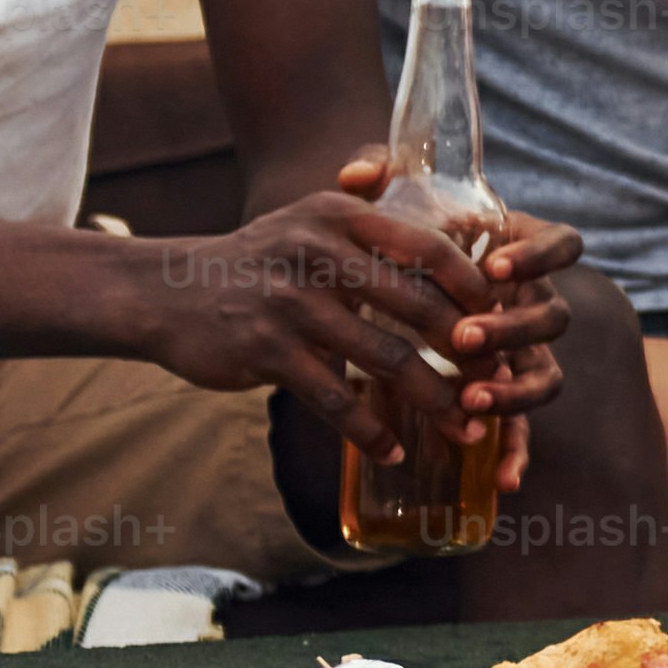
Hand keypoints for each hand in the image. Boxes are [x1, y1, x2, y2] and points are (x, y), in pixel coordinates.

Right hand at [144, 184, 504, 451]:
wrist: (165, 291)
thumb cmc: (258, 261)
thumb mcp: (312, 221)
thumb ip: (375, 224)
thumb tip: (455, 241)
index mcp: (342, 217)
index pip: (431, 249)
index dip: (476, 289)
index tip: (502, 321)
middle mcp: (319, 253)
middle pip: (419, 308)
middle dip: (468, 353)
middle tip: (496, 385)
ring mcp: (291, 303)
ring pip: (385, 359)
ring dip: (432, 400)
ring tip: (464, 428)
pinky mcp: (266, 351)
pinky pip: (334, 398)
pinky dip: (369, 430)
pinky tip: (392, 450)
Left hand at [381, 163, 579, 488]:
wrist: (389, 295)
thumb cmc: (403, 246)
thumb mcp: (396, 206)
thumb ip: (380, 175)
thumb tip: (357, 173)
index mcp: (521, 253)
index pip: (563, 245)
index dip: (540, 257)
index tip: (496, 267)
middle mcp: (533, 304)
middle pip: (554, 316)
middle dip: (512, 329)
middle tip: (462, 337)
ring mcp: (523, 355)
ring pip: (546, 375)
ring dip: (516, 389)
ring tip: (472, 398)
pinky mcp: (502, 395)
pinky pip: (522, 428)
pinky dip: (517, 451)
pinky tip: (500, 479)